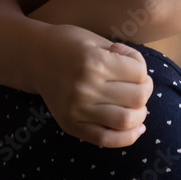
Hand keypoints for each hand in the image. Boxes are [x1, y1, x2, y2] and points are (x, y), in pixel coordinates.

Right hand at [33, 24, 152, 147]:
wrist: (34, 57)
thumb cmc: (70, 43)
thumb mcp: (97, 39)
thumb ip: (123, 56)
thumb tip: (143, 78)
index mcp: (94, 61)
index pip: (139, 73)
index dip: (142, 68)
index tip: (132, 64)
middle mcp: (86, 88)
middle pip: (137, 98)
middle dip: (146, 90)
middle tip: (140, 85)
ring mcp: (77, 109)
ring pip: (126, 121)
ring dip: (141, 114)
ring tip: (138, 106)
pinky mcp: (70, 125)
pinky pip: (106, 140)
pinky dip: (127, 137)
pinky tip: (137, 127)